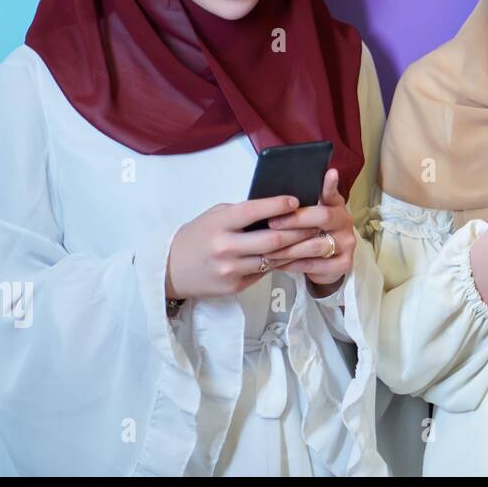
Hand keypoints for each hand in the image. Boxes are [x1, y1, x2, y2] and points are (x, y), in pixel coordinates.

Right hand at [165, 194, 306, 299]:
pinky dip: (279, 262)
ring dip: (296, 249)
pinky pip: (264, 272)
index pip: (253, 211)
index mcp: (219, 224)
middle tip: (317, 222)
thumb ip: (240, 213)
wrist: (170, 271)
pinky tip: (294, 254)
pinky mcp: (235, 286)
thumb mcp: (213, 217)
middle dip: (299, 230)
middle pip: (272, 239)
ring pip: (273, 258)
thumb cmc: (196, 237)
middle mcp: (225, 247)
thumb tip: (275, 208)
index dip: (276, 205)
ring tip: (314, 239)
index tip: (295, 200)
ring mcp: (231, 270)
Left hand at [263, 168, 357, 293]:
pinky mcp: (343, 264)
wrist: (327, 264)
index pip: (333, 193)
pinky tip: (278, 263)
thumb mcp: (309, 216)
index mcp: (336, 206)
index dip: (330, 185)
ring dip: (289, 248)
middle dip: (295, 220)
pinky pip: (314, 265)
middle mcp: (345, 222)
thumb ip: (302, 204)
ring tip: (267, 249)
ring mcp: (347, 244)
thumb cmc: (312, 234)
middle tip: (271, 223)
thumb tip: (280, 191)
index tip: (329, 173)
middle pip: (323, 216)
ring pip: (315, 245)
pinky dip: (293, 265)